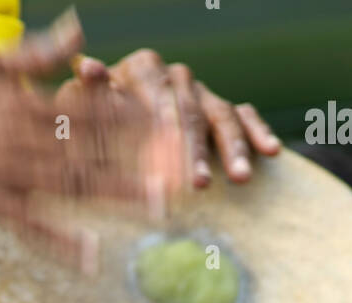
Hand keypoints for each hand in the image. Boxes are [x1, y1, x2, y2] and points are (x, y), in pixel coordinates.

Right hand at [0, 17, 181, 256]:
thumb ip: (35, 52)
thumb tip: (78, 29)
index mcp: (24, 101)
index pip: (92, 105)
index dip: (136, 113)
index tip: (175, 118)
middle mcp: (22, 134)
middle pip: (95, 145)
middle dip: (144, 155)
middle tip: (188, 163)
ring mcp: (4, 170)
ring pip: (73, 182)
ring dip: (118, 194)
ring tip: (161, 207)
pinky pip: (29, 224)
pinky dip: (59, 239)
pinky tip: (91, 255)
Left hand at [60, 50, 280, 187]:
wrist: (107, 120)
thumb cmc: (90, 120)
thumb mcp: (81, 107)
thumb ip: (87, 91)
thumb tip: (89, 69)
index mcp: (145, 69)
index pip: (160, 96)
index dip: (165, 128)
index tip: (166, 161)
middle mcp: (177, 76)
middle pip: (192, 112)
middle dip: (196, 151)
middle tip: (200, 185)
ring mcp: (202, 93)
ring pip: (221, 115)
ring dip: (232, 148)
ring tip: (240, 179)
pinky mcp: (220, 109)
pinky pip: (244, 116)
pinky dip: (257, 132)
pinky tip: (271, 153)